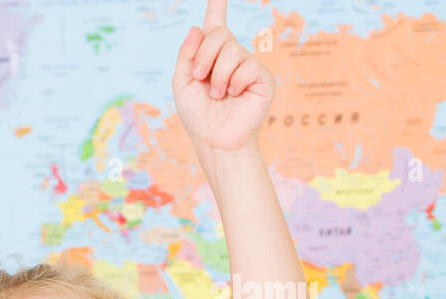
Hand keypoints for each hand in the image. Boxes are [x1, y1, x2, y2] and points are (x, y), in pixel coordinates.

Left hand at [173, 0, 273, 151]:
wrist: (213, 139)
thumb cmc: (198, 115)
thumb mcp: (183, 83)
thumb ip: (187, 56)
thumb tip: (196, 28)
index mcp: (212, 57)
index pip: (215, 26)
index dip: (217, 7)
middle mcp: (232, 57)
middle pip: (219, 35)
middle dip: (204, 55)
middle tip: (200, 76)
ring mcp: (248, 65)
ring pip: (232, 50)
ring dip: (218, 75)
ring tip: (218, 94)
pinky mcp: (262, 77)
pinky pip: (248, 66)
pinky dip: (234, 82)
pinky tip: (233, 95)